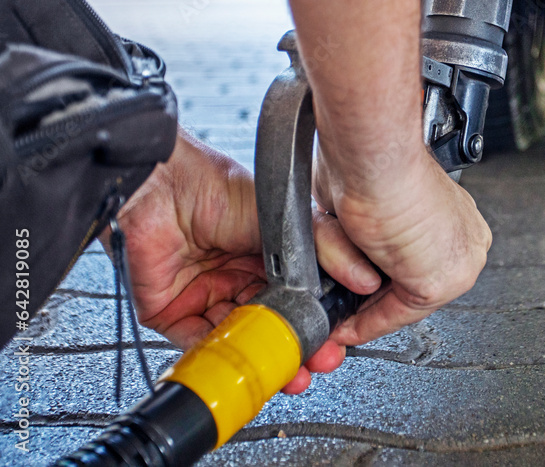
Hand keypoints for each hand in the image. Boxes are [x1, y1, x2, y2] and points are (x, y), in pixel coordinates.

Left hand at [107, 129, 346, 393]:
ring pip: (240, 340)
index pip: (297, 300)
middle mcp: (237, 275)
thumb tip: (364, 276)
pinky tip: (244, 366)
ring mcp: (205, 293)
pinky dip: (221, 359)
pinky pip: (199, 343)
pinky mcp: (171, 310)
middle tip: (315, 362)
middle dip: (294, 348)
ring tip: (286, 372)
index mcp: (267, 254)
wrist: (163, 187)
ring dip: (262, 360)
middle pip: (271, 325)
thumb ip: (326, 249)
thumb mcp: (288, 219)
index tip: (334, 340)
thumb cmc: (217, 188)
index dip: (316, 323)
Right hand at [312, 144, 491, 347]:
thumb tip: (347, 252)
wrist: (372, 155)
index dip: (381, 281)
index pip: (416, 260)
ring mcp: (457, 260)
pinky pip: (397, 314)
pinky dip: (366, 323)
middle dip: (369, 301)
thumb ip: (360, 232)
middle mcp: (463, 236)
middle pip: (410, 283)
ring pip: (398, 297)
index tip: (358, 294)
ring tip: (334, 298)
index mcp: (451, 211)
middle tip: (340, 315)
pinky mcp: (439, 282)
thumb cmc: (363, 159)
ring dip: (357, 299)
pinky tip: (344, 326)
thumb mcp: (360, 199)